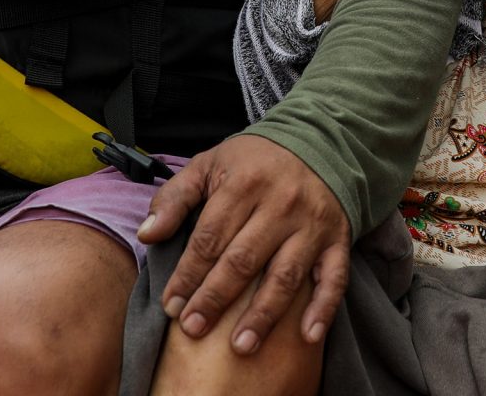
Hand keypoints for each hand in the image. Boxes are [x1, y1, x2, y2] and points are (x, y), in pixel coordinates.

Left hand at [138, 134, 349, 353]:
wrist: (320, 141)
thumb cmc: (256, 160)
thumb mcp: (210, 164)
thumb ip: (175, 197)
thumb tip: (148, 235)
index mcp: (245, 184)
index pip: (210, 239)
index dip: (187, 274)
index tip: (171, 305)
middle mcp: (281, 205)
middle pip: (243, 260)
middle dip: (215, 298)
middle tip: (194, 328)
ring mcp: (312, 224)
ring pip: (285, 275)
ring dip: (263, 313)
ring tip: (241, 345)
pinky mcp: (337, 239)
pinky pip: (334, 277)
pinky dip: (324, 307)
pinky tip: (308, 335)